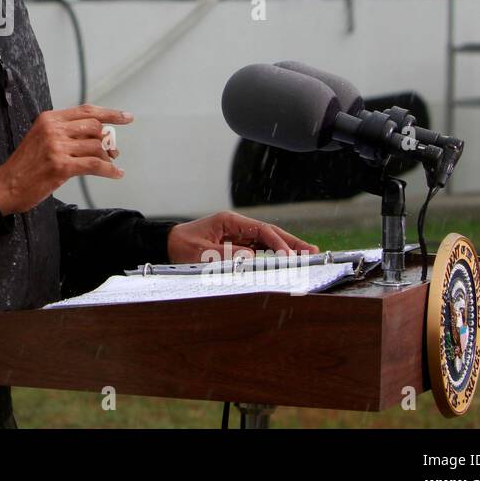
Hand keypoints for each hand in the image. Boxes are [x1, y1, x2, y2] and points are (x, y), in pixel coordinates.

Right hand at [0, 104, 130, 214]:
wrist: (6, 186)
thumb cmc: (25, 165)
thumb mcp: (41, 139)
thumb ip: (66, 133)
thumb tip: (100, 137)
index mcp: (49, 119)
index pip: (86, 111)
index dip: (110, 113)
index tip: (126, 117)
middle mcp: (53, 129)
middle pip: (95, 127)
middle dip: (109, 140)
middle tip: (114, 151)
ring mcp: (57, 147)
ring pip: (97, 146)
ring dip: (108, 158)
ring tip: (109, 165)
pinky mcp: (61, 166)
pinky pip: (95, 165)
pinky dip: (109, 170)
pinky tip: (115, 174)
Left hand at [165, 210, 318, 263]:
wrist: (166, 244)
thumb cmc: (181, 246)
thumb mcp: (200, 252)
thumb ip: (225, 254)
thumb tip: (251, 257)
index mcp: (229, 221)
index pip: (261, 230)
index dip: (278, 243)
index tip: (290, 256)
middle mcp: (236, 225)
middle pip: (269, 232)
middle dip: (291, 242)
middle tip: (313, 251)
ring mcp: (237, 234)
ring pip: (267, 240)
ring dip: (286, 247)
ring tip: (307, 255)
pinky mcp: (235, 244)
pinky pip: (258, 248)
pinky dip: (273, 253)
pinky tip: (286, 259)